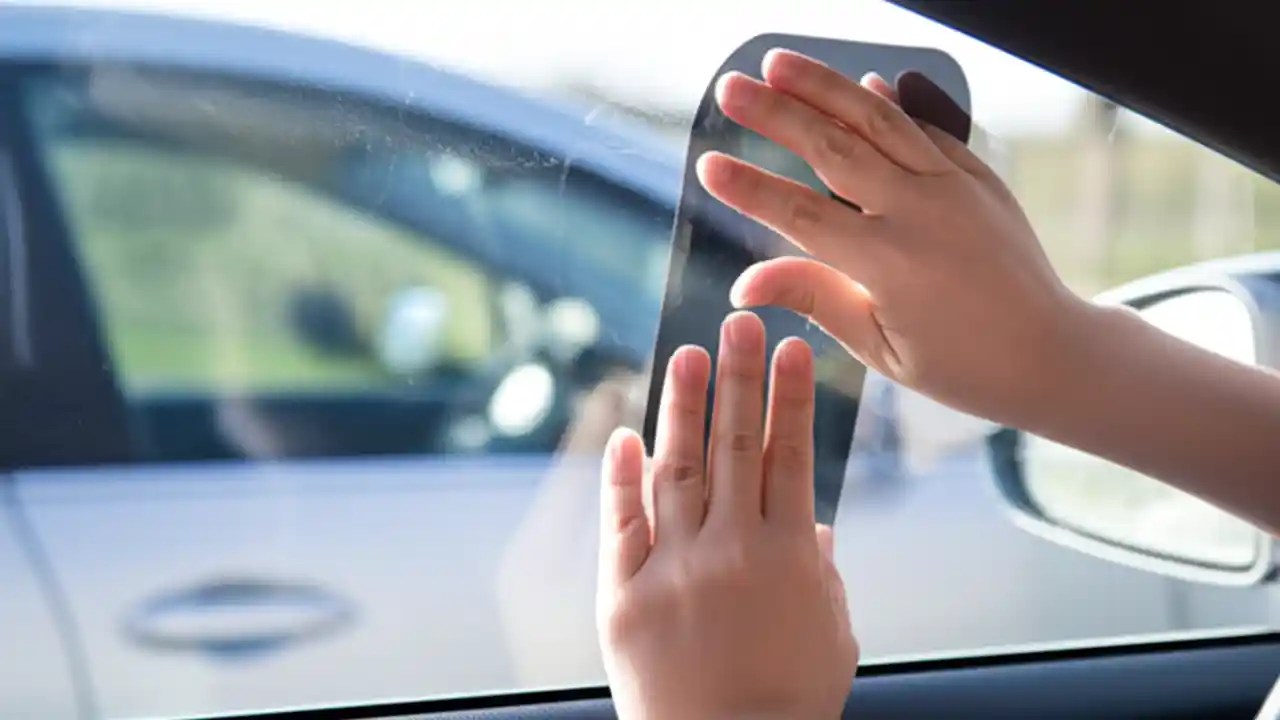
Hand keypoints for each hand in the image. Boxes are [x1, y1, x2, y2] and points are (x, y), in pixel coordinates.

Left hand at [597, 312, 855, 719]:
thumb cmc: (788, 702)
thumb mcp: (832, 635)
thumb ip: (823, 572)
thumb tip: (814, 524)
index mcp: (788, 556)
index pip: (790, 456)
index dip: (791, 398)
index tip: (792, 349)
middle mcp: (730, 550)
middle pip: (736, 447)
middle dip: (739, 379)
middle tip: (740, 326)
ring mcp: (673, 569)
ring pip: (677, 470)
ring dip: (682, 408)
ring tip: (686, 356)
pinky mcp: (624, 596)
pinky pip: (621, 524)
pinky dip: (621, 477)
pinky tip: (625, 435)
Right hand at [701, 49, 1093, 429]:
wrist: (1054, 352)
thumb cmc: (963, 364)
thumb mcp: (880, 348)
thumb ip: (814, 298)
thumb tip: (744, 284)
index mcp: (890, 263)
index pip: (801, 214)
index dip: (750, 188)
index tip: (707, 165)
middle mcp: (922, 212)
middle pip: (833, 148)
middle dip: (775, 113)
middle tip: (731, 87)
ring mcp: (955, 186)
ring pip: (879, 120)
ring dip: (826, 85)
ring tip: (779, 63)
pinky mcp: (979, 175)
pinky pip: (927, 127)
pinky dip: (891, 101)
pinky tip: (861, 79)